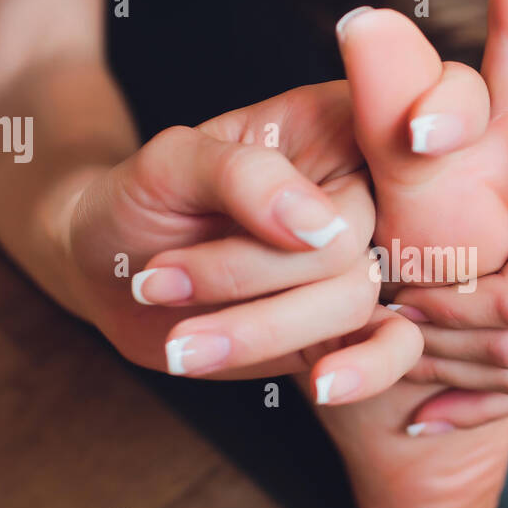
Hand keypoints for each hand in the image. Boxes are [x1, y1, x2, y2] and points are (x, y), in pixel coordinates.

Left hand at [63, 81, 422, 399]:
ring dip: (259, 329)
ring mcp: (360, 258)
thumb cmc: (140, 202)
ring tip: (182, 343)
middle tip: (161, 281)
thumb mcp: (168, 166)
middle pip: (350, 242)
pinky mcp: (349, 322)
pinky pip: (395, 350)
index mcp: (334, 123)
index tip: (345, 200)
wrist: (112, 275)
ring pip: (354, 301)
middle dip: (248, 273)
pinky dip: (365, 371)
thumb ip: (243, 176)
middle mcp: (362, 189)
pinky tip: (321, 384)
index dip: (387, 164)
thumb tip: (321, 226)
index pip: (386, 143)